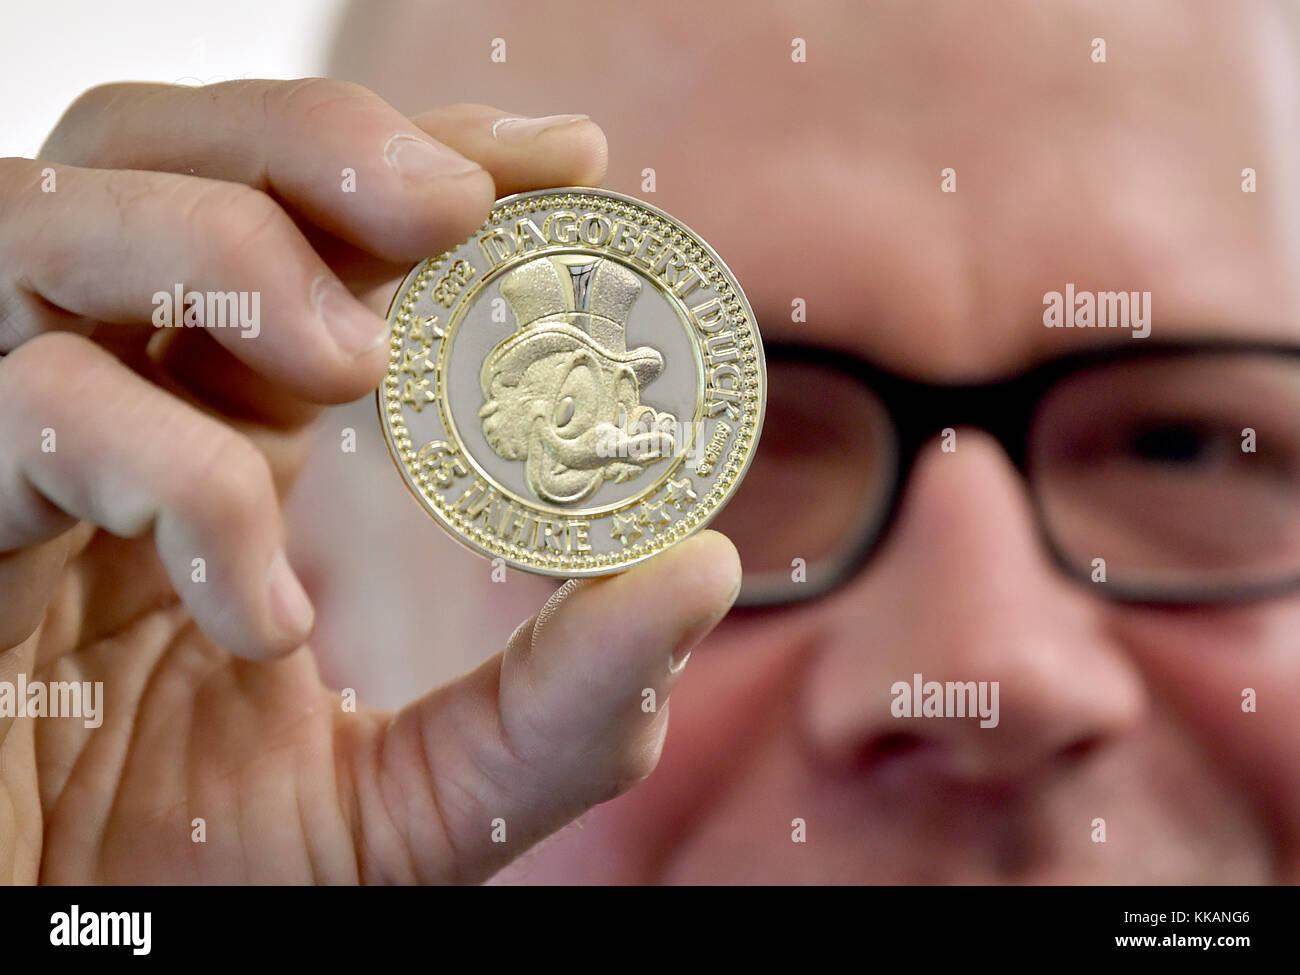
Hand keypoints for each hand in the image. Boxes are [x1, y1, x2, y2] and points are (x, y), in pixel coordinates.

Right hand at [0, 79, 740, 882]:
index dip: (421, 168)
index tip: (564, 162)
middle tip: (456, 205)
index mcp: (216, 441)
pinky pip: (24, 410)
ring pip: (46, 221)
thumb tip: (706, 566)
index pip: (303, 241)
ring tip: (356, 362)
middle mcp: (102, 416)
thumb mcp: (427, 804)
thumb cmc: (215, 889)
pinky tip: (264, 613)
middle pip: (153, 157)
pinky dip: (172, 478)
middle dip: (310, 145)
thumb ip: (559, 704)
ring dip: (223, 249)